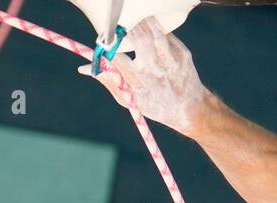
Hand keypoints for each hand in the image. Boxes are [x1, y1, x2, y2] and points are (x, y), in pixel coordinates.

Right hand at [77, 17, 208, 136]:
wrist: (192, 109)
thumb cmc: (155, 104)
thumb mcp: (129, 100)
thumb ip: (109, 81)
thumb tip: (84, 68)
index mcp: (139, 82)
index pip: (117, 58)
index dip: (106, 47)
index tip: (101, 41)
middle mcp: (156, 70)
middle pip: (139, 39)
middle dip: (126, 26)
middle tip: (118, 22)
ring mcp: (171, 61)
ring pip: (155, 32)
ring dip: (142, 21)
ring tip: (133, 18)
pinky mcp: (183, 54)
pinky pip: (166, 35)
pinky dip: (156, 29)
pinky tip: (150, 28)